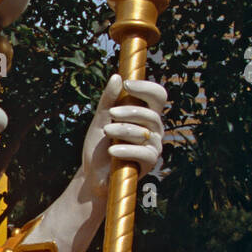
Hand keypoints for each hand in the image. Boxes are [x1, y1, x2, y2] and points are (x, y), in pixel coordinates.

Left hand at [82, 75, 166, 197]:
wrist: (93, 174)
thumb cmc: (99, 146)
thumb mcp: (100, 120)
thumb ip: (108, 100)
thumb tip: (117, 77)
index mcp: (144, 114)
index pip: (158, 96)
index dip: (146, 87)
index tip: (127, 84)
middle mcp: (154, 129)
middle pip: (151, 114)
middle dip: (129, 112)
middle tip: (110, 114)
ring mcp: (153, 145)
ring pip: (146, 133)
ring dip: (123, 131)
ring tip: (106, 132)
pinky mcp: (150, 162)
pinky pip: (145, 153)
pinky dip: (127, 150)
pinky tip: (112, 150)